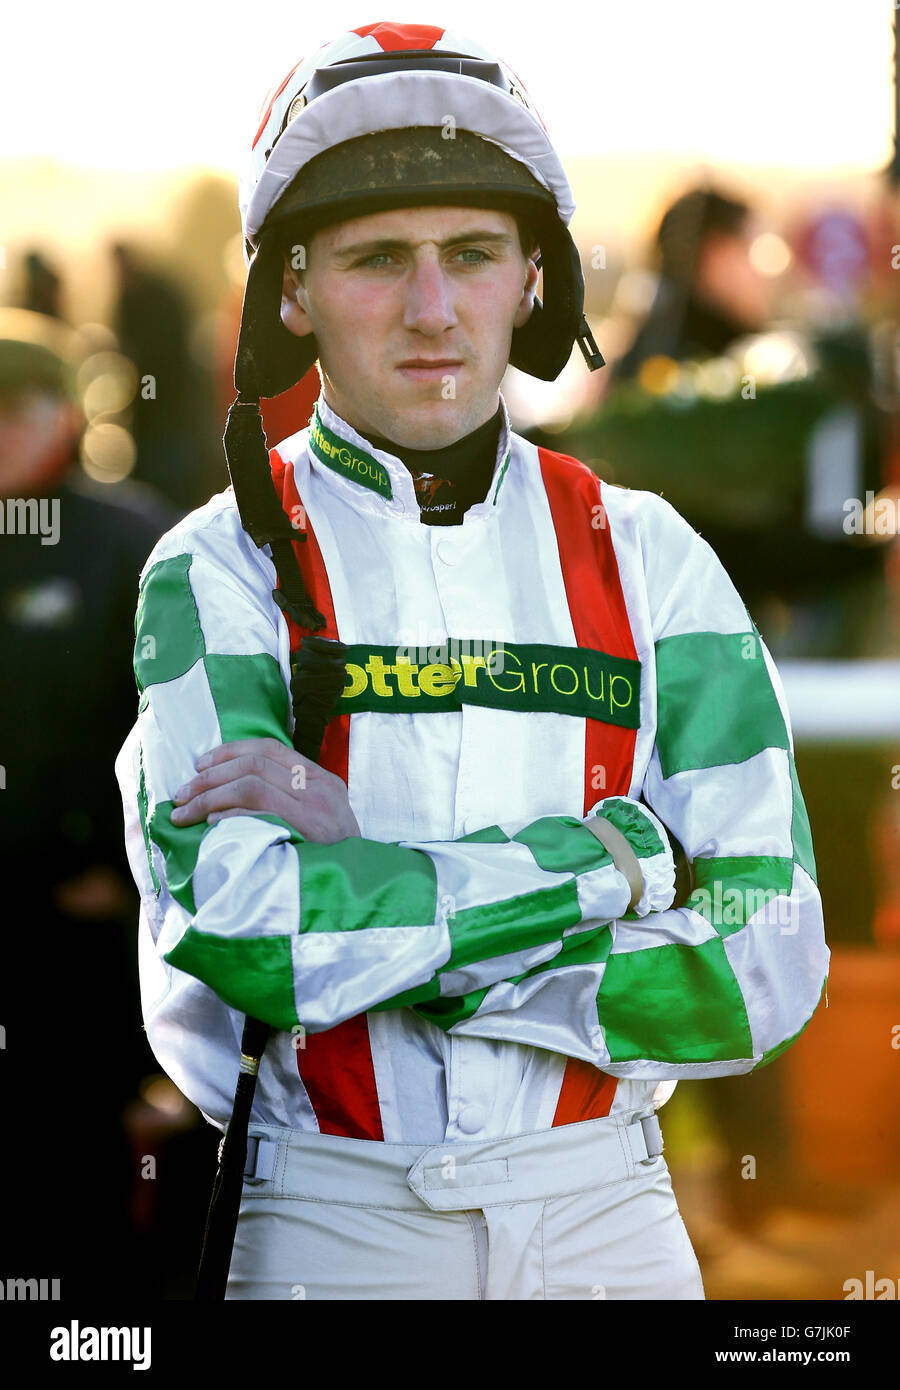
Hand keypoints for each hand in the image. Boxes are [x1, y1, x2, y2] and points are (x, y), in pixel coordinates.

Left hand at [169, 737, 360, 843]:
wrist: (363, 890)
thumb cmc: (333, 859)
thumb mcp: (320, 819)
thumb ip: (289, 798)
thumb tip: (232, 790)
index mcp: (322, 779)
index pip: (270, 748)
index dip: (229, 751)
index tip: (200, 765)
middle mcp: (320, 789)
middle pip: (253, 764)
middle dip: (209, 777)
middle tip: (182, 794)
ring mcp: (315, 811)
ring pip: (250, 785)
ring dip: (209, 797)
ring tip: (185, 812)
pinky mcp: (306, 834)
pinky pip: (258, 815)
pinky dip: (230, 817)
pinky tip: (212, 825)